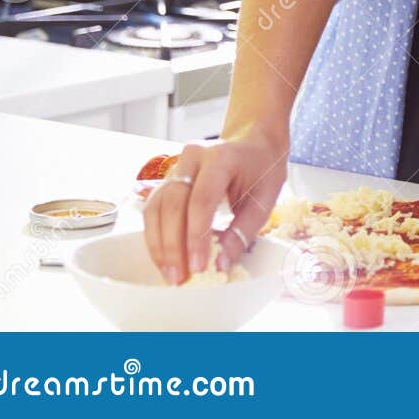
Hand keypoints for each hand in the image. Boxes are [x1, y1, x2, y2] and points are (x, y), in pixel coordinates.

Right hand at [143, 129, 289, 284]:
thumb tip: (219, 265)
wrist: (254, 141)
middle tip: (179, 277)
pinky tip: (165, 257)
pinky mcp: (167, 179)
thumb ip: (241, 232)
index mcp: (221, 158)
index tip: (199, 266)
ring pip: (155, 208)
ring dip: (159, 244)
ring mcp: (176, 167)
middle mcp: (192, 158)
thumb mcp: (264, 200)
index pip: (201, 200)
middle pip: (172, 205)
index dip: (196, 237)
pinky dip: (156, 235)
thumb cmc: (263, 168)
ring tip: (170, 273)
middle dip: (173, 246)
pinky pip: (154, 209)